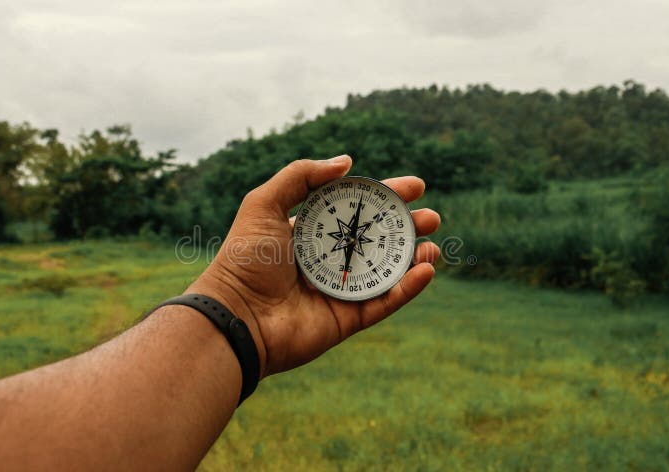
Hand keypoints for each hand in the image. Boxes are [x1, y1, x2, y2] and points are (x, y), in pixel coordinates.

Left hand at [188, 155, 440, 377]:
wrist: (236, 314)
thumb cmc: (245, 257)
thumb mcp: (264, 203)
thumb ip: (301, 175)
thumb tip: (347, 161)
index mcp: (310, 233)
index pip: (356, 210)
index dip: (384, 197)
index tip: (415, 186)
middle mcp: (328, 260)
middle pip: (377, 240)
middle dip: (406, 227)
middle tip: (431, 217)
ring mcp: (338, 291)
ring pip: (386, 272)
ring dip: (413, 258)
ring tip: (432, 246)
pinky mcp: (346, 320)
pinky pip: (383, 302)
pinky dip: (407, 288)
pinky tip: (426, 270)